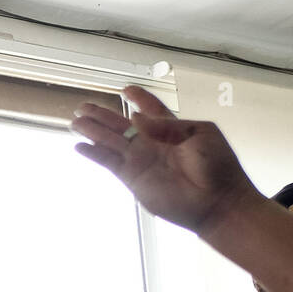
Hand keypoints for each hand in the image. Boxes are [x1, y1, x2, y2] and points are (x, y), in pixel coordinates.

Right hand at [71, 86, 260, 236]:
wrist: (216, 201)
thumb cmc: (217, 166)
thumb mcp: (200, 133)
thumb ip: (168, 124)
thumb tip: (136, 117)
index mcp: (172, 129)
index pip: (151, 108)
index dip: (139, 98)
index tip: (126, 90)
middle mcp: (152, 143)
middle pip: (121, 124)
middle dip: (102, 115)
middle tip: (83, 106)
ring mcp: (141, 161)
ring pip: (111, 141)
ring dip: (93, 131)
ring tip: (75, 121)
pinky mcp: (133, 178)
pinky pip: (109, 162)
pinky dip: (94, 154)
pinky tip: (81, 146)